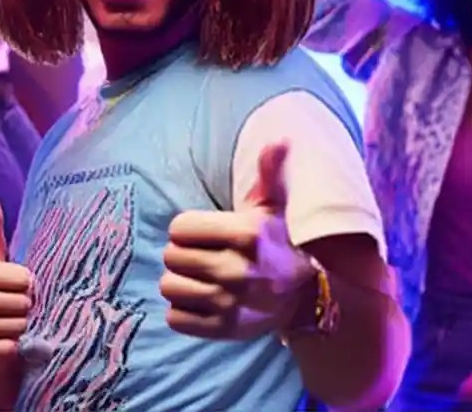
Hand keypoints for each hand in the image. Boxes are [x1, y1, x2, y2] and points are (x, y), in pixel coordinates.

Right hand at [0, 189, 31, 360]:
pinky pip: (10, 347)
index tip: (13, 289)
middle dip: (27, 309)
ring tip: (9, 327)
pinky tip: (5, 345)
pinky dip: (14, 348)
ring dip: (22, 329)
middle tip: (13, 311)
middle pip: (22, 302)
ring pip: (18, 325)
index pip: (23, 277)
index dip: (27, 285)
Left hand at [160, 144, 316, 338]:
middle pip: (170, 256)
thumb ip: (267, 174)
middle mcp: (238, 269)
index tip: (206, 236)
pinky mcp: (221, 330)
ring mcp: (229, 303)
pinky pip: (174, 318)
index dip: (187, 231)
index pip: (178, 228)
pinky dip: (183, 312)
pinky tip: (203, 303)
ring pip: (168, 287)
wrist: (303, 298)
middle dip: (182, 256)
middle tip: (204, 259)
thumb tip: (279, 140)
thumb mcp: (271, 208)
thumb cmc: (276, 245)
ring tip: (201, 281)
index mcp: (246, 234)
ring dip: (180, 284)